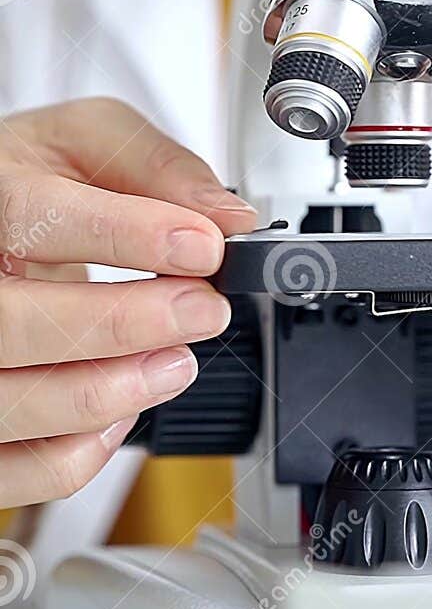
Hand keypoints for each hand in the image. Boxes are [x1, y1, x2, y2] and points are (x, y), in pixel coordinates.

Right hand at [0, 98, 256, 508]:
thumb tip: (227, 216)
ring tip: (176, 360)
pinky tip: (122, 405)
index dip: (134, 237)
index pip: (40, 219)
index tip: (205, 248)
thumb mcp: (86, 142)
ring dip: (124, 390)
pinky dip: (87, 450)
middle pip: (28, 325)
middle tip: (204, 311)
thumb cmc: (28, 182)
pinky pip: (27, 467)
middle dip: (132, 324)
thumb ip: (158, 168)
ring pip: (28, 403)